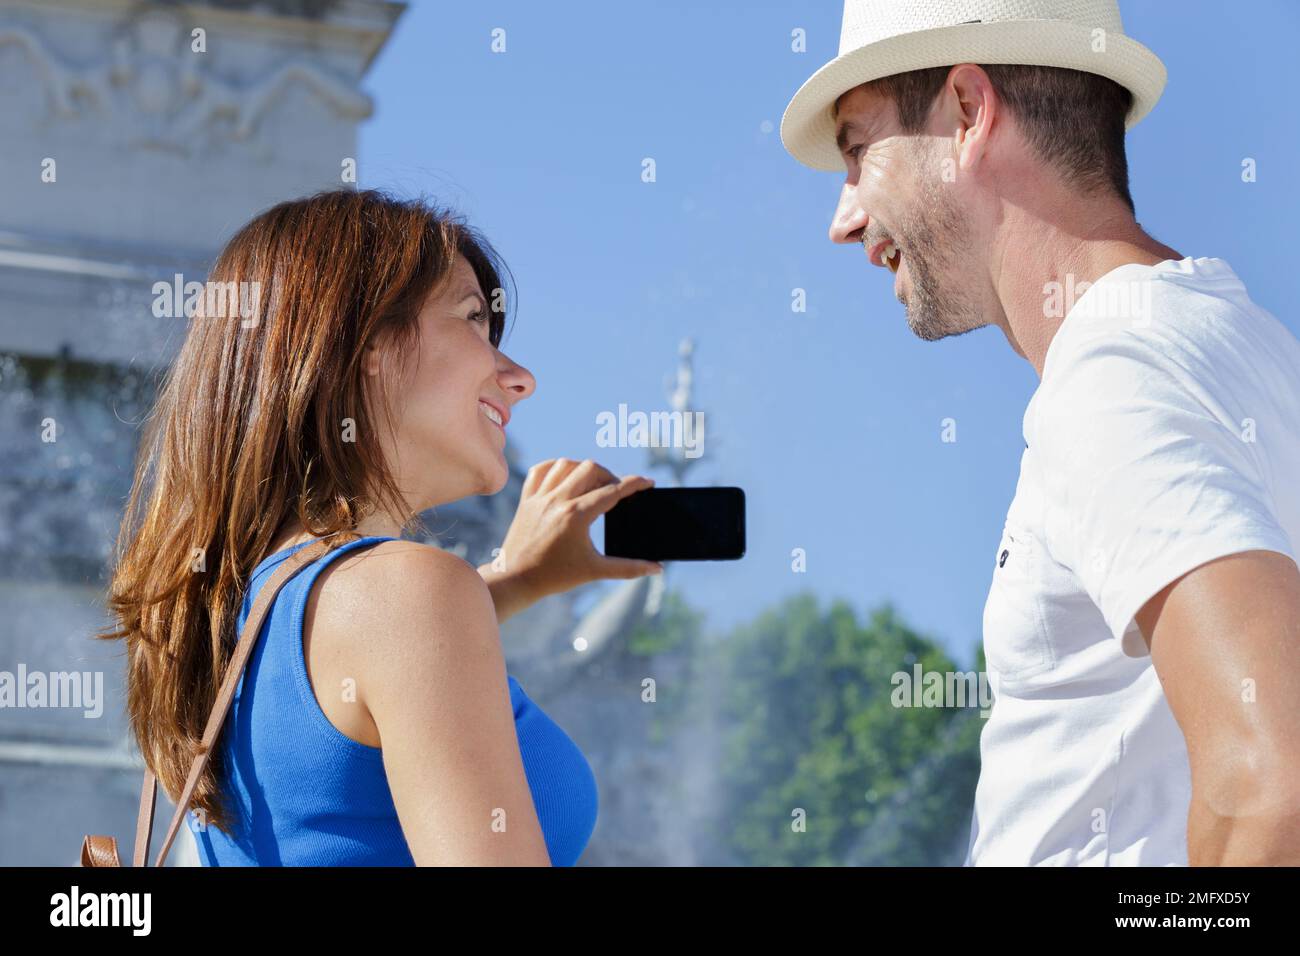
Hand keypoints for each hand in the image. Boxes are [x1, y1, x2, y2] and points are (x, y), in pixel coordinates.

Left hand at [477, 459, 662, 621]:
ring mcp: (540, 497)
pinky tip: (566, 476)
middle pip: (591, 468)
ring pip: (566, 464)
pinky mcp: (526, 499)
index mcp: (576, 516)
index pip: (613, 491)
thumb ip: (628, 568)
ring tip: (592, 484)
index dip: (635, 484)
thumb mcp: (595, 571)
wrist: (515, 579)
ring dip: (584, 469)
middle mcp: (557, 501)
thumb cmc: (555, 576)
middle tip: (616, 491)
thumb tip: (657, 568)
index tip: (648, 483)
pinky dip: (556, 467)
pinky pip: (541, 470)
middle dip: (609, 475)